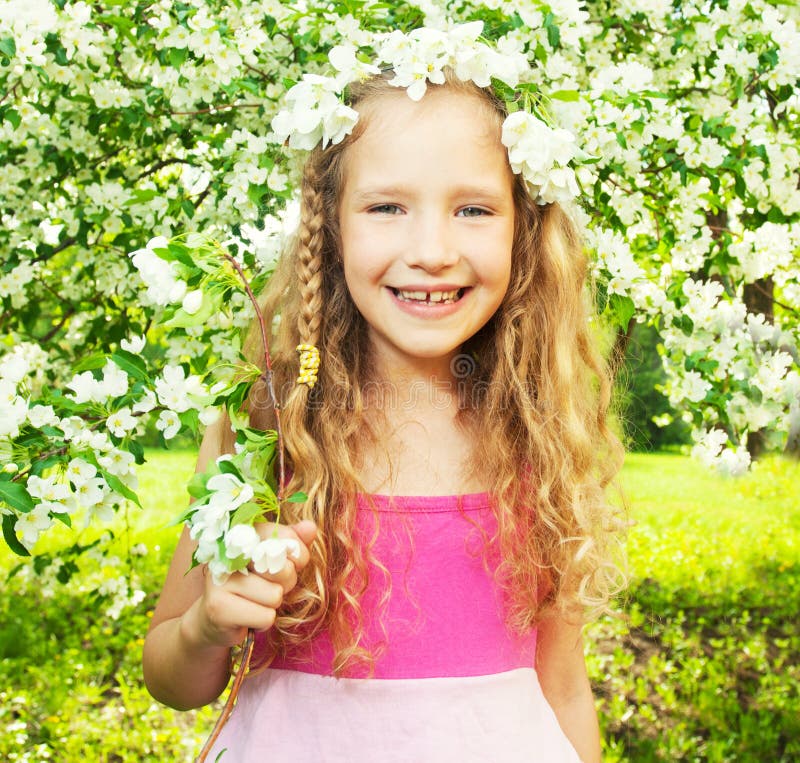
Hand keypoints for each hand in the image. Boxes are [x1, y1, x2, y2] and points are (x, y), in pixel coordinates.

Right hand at [180, 520, 316, 650]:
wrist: (215, 620)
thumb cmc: (253, 587)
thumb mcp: (276, 563)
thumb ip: (293, 546)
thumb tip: (310, 527)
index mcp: (244, 536)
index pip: (285, 537)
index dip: (298, 554)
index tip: (290, 563)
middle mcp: (229, 553)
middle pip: (283, 568)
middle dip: (285, 583)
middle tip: (268, 586)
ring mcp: (221, 579)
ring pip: (275, 595)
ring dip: (271, 605)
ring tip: (255, 602)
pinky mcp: (217, 607)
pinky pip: (265, 616)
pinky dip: (263, 621)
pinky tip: (248, 617)